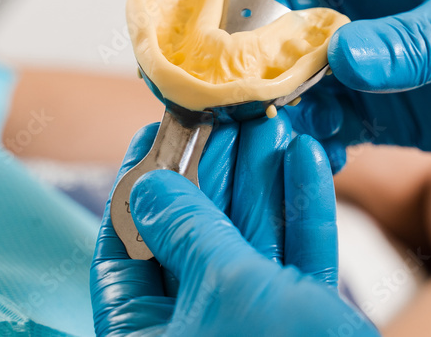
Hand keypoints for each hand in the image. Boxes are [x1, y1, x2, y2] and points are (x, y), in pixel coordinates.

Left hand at [91, 117, 375, 336]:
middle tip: (223, 116)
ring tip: (268, 124)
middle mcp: (194, 334)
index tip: (152, 131)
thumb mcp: (227, 288)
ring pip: (249, 242)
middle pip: (191, 237)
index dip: (135, 184)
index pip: (123, 247)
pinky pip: (295, 261)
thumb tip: (148, 184)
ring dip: (261, 181)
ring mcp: (251, 330)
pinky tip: (307, 160)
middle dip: (212, 171)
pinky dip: (303, 212)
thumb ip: (189, 229)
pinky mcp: (302, 326)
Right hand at [123, 0, 430, 171]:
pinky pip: (322, 120)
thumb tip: (342, 58)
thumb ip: (420, 39)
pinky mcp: (389, 106)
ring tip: (210, 124)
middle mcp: (364, 5)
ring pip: (283, 74)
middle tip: (163, 72)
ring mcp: (372, 58)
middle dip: (208, 39)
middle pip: (262, 15)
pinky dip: (295, 137)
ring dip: (245, 97)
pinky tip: (283, 155)